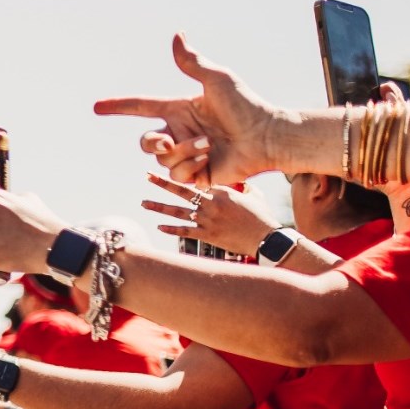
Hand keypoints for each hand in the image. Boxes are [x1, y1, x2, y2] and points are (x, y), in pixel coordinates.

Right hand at [95, 34, 285, 186]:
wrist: (266, 138)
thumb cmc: (247, 106)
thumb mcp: (218, 80)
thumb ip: (193, 62)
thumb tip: (177, 36)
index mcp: (180, 110)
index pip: (142, 108)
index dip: (119, 107)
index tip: (97, 107)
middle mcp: (180, 132)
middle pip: (145, 142)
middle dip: (151, 143)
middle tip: (166, 141)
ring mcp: (187, 154)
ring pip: (162, 159)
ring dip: (183, 152)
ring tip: (208, 146)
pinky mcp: (196, 174)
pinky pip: (176, 174)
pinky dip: (191, 166)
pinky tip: (209, 160)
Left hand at [141, 174, 277, 256]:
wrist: (266, 239)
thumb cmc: (262, 216)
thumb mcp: (253, 195)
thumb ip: (241, 187)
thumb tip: (236, 182)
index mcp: (221, 191)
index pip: (198, 180)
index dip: (184, 175)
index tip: (172, 169)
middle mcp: (211, 203)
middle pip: (182, 191)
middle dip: (162, 182)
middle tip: (147, 176)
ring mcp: (207, 220)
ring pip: (177, 211)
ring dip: (158, 207)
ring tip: (143, 203)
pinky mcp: (206, 235)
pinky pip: (184, 231)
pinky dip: (170, 228)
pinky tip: (159, 226)